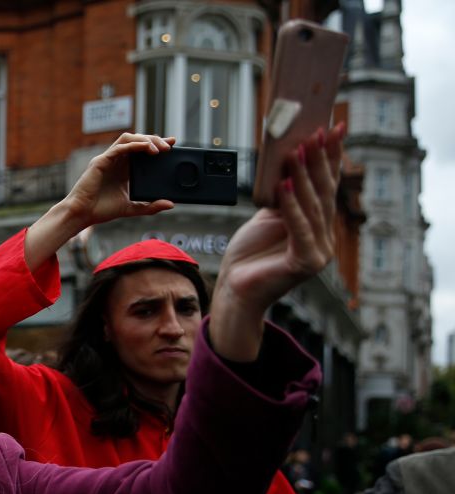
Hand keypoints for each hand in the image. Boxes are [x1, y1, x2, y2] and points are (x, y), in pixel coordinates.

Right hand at [25, 133, 176, 267]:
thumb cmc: (102, 211)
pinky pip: (119, 147)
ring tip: (158, 148)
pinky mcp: (101, 161)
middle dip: (155, 140)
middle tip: (169, 147)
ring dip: (145, 139)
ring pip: (128, 138)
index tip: (173, 144)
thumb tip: (170, 204)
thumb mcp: (132, 208)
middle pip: (137, 140)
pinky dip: (133, 145)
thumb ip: (150, 206)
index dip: (157, 144)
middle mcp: (117, 161)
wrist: (82, 215)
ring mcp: (108, 159)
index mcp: (124, 169)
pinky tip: (145, 147)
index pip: (142, 150)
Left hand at [210, 123, 344, 360]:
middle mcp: (325, 238)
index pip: (327, 185)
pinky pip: (299, 228)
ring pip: (312, 207)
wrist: (234, 290)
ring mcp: (319, 253)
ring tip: (296, 150)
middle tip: (316, 131)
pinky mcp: (305, 264)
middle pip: (324, 192)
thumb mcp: (267, 217)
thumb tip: (288, 163)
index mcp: (318, 225)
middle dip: (320, 160)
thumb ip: (283, 196)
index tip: (333, 128)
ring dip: (304, 176)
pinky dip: (291, 205)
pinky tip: (286, 185)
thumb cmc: (249, 255)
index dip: (331, 157)